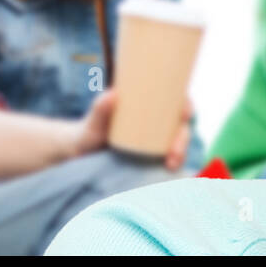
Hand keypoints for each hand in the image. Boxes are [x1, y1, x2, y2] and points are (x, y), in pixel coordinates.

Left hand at [71, 89, 194, 170]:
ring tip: (171, 164)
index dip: (186, 106)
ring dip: (181, 154)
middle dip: (184, 138)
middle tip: (174, 151)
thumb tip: (114, 94)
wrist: (78, 156)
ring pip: (178, 146)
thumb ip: (101, 107)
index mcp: (149, 108)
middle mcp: (156, 125)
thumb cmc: (88, 131)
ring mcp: (155, 144)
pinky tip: (173, 173)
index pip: (175, 103)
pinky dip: (174, 166)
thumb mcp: (95, 120)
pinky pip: (169, 162)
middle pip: (180, 128)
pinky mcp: (150, 161)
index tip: (185, 113)